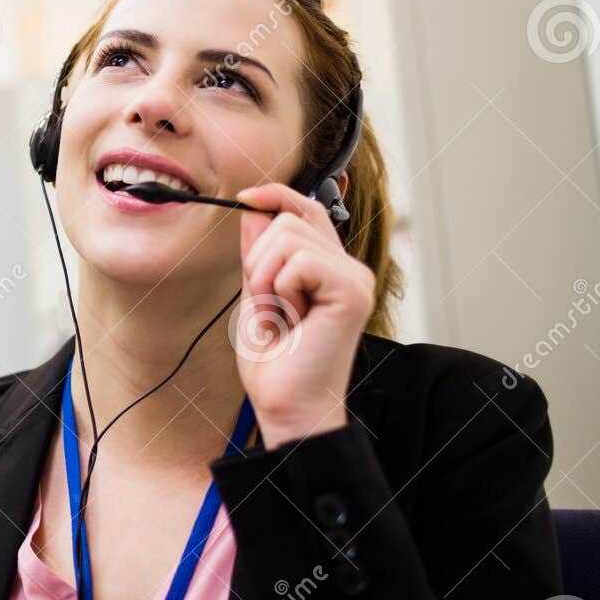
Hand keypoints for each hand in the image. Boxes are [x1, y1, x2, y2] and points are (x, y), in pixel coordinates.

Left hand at [231, 181, 374, 446]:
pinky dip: (280, 289)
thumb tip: (255, 208)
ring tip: (280, 314)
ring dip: (265, 278)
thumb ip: (258, 253)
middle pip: (289, 219)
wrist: (285, 403)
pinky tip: (294, 318)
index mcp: (328, 267)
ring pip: (289, 236)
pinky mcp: (353, 291)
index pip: (306, 209)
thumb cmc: (274, 361)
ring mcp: (355, 278)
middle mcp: (348, 268)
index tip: (245, 198)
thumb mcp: (256, 294)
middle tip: (268, 304)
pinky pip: (300, 261)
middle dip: (258, 261)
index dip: (276, 195)